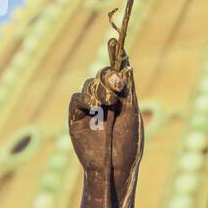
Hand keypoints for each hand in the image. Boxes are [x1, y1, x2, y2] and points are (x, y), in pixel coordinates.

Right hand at [68, 60, 142, 192]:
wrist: (115, 167)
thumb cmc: (129, 143)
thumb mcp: (132, 113)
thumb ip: (128, 90)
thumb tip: (127, 65)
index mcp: (121, 97)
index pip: (117, 71)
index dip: (115, 56)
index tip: (115, 40)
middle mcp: (104, 100)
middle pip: (101, 75)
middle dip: (108, 77)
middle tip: (117, 85)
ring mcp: (90, 108)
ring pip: (88, 85)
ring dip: (99, 90)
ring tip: (108, 104)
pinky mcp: (76, 118)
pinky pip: (76, 99)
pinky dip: (85, 98)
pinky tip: (95, 106)